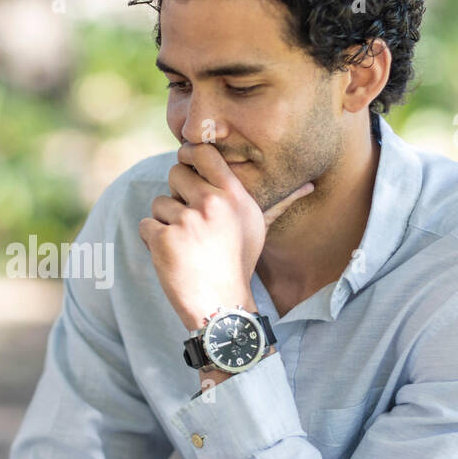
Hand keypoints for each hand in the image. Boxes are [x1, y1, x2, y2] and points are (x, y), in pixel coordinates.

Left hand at [139, 141, 312, 329]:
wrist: (221, 306)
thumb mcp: (259, 229)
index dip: (190, 155)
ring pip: (159, 202)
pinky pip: (146, 225)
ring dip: (165, 222)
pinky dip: (152, 241)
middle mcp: (211, 204)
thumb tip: (310, 185)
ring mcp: (186, 221)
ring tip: (185, 245)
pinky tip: (172, 256)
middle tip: (190, 221)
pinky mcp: (164, 240)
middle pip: (175, 173)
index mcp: (234, 195)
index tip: (188, 167)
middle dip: (177, 194)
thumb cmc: (239, 264)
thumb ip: (278, 203)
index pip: (203, 152)